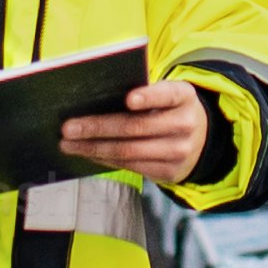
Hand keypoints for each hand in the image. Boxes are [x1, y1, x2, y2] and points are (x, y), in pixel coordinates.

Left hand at [55, 76, 209, 189]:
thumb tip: (93, 103)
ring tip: (69, 144)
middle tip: (68, 128)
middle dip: (98, 128)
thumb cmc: (168, 110)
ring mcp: (179, 151)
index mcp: (184, 96)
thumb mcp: (165, 96)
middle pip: (136, 127)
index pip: (167, 95)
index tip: (128, 98)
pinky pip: (130, 166)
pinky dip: (105, 159)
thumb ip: (142, 94)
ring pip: (129, 151)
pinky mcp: (170, 172)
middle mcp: (185, 124)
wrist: (200, 140)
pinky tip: (88, 153)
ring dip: (93, 148)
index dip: (148, 97)